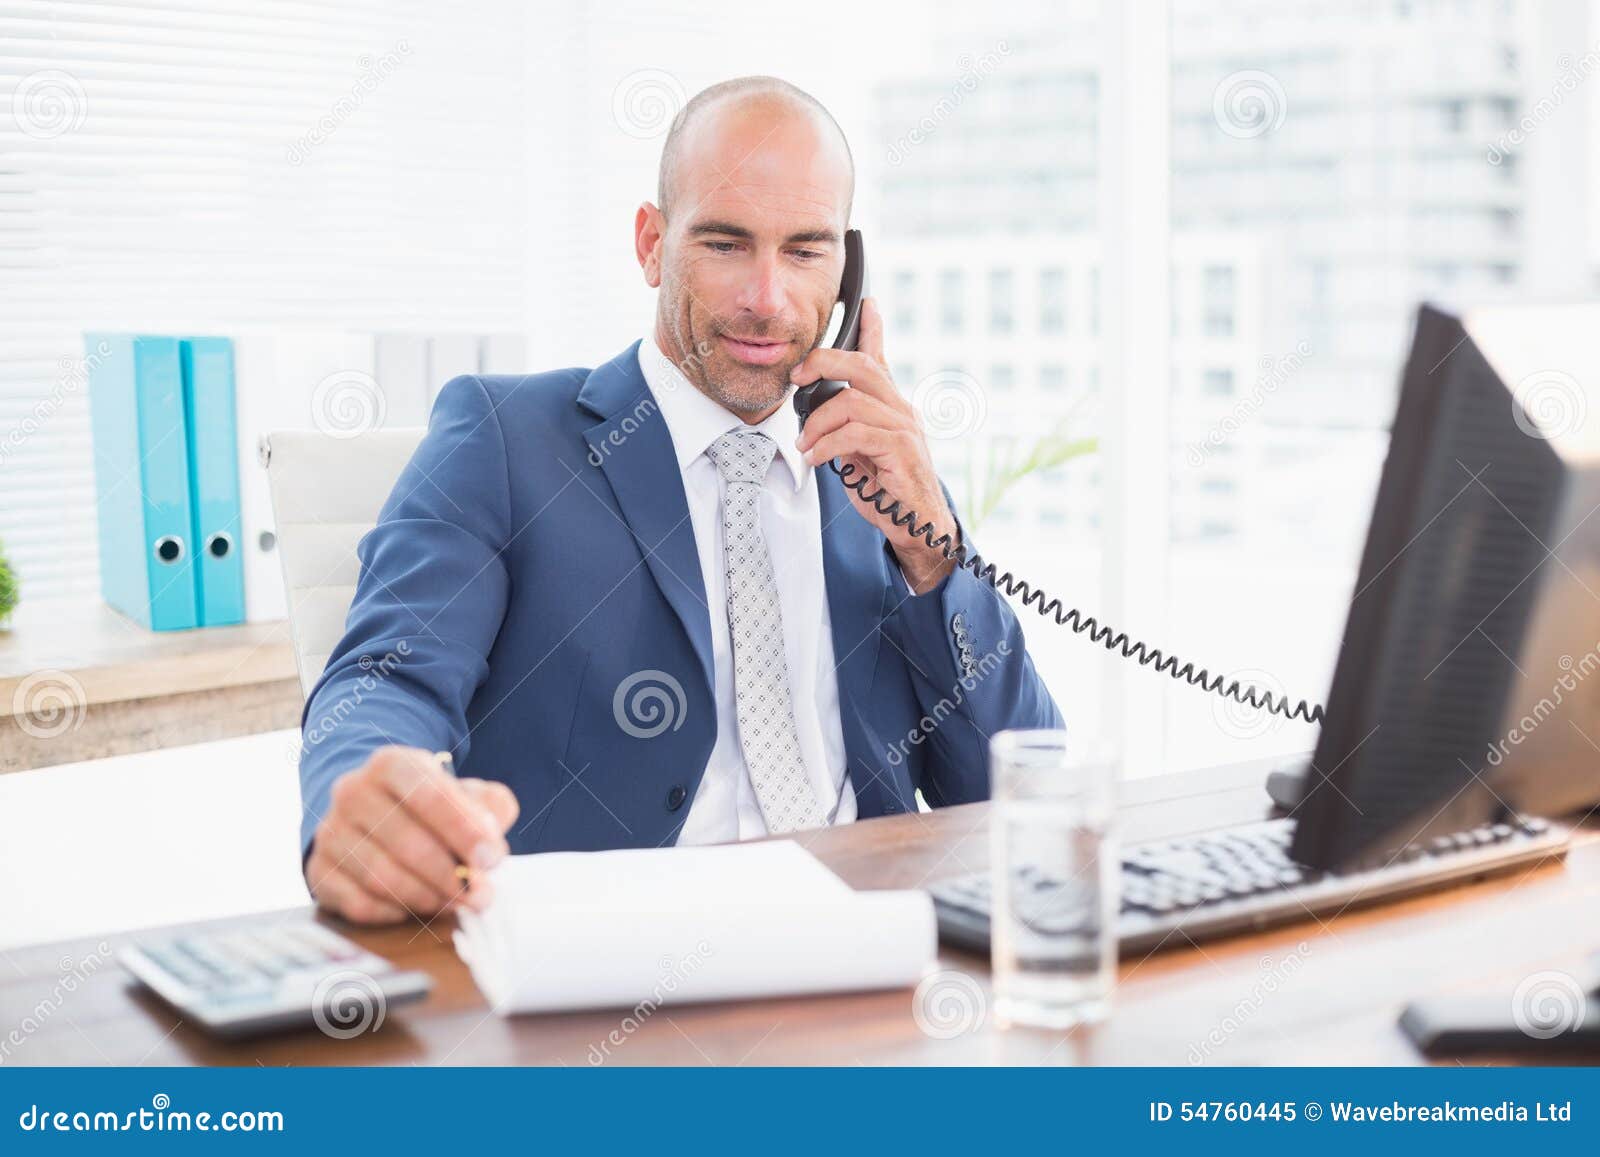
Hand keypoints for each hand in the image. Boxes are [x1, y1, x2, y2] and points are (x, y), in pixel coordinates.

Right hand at [305, 746, 518, 924]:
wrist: (376, 820)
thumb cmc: (431, 810)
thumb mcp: (466, 795)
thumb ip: (490, 807)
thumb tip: (489, 845)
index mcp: (391, 764)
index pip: (428, 793)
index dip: (464, 829)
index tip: (492, 858)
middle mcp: (353, 792)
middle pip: (406, 841)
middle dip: (450, 875)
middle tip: (481, 895)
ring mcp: (331, 832)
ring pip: (381, 876)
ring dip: (427, 897)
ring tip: (457, 905)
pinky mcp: (320, 871)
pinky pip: (359, 903)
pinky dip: (394, 913)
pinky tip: (417, 910)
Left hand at [792, 298, 957, 593]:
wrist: (918, 524)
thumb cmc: (887, 489)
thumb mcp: (860, 453)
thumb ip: (845, 430)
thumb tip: (818, 417)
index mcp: (891, 406)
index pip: (882, 359)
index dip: (874, 329)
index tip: (866, 303)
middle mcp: (901, 409)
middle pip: (863, 366)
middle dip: (824, 362)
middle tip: (797, 378)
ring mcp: (904, 427)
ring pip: (851, 401)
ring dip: (817, 423)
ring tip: (805, 445)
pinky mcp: (901, 449)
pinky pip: (856, 433)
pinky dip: (827, 444)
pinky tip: (817, 459)